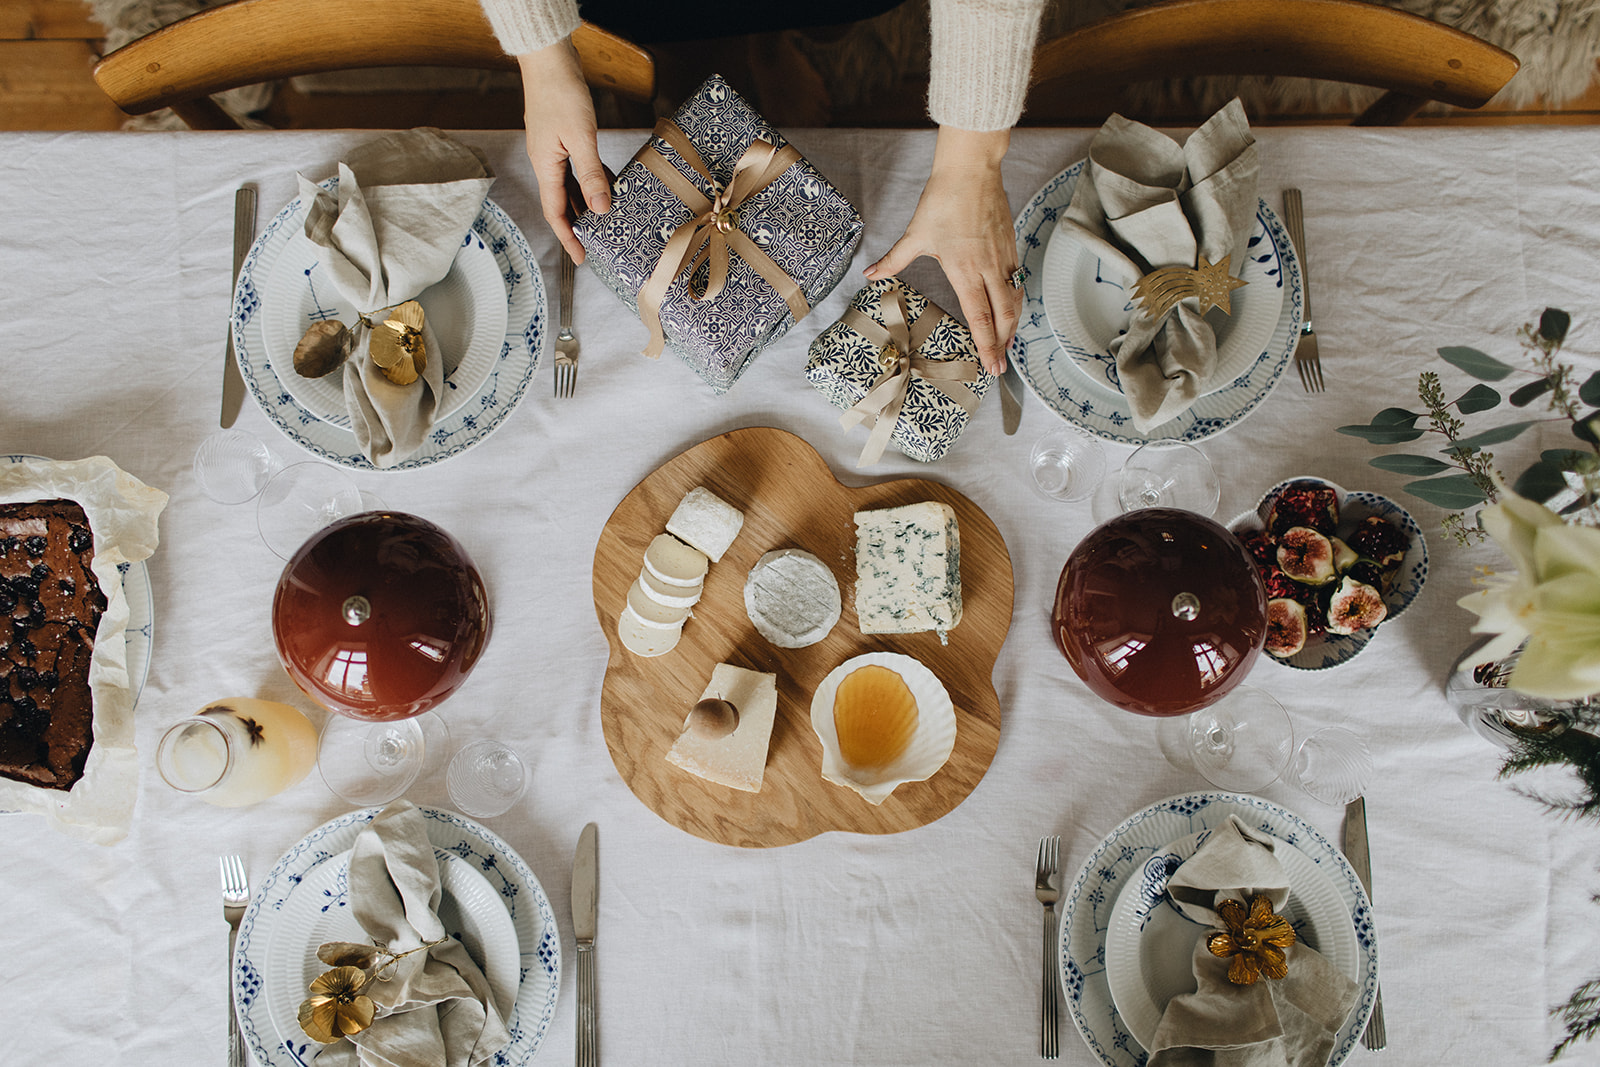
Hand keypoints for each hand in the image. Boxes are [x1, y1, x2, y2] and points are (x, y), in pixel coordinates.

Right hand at [517, 41, 610, 263]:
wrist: (550, 59)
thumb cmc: (561, 93)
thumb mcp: (580, 137)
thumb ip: (591, 174)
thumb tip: (601, 208)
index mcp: (545, 166)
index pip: (555, 212)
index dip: (568, 237)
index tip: (580, 257)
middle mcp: (546, 162)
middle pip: (562, 203)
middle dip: (579, 225)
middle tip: (598, 243)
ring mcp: (554, 150)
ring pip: (570, 186)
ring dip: (586, 203)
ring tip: (606, 220)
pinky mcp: (563, 138)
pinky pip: (578, 168)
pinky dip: (591, 180)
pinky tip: (609, 186)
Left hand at [864, 127, 1020, 374]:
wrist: (971, 170)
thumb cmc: (943, 199)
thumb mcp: (915, 234)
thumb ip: (894, 260)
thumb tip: (871, 275)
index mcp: (965, 270)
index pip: (980, 317)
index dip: (987, 345)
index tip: (991, 366)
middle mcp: (989, 268)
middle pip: (1004, 316)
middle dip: (1003, 344)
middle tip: (999, 366)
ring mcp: (1004, 257)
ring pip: (1015, 300)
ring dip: (1013, 325)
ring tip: (1007, 344)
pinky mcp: (1011, 246)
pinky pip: (1017, 281)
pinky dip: (1016, 301)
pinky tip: (1010, 309)